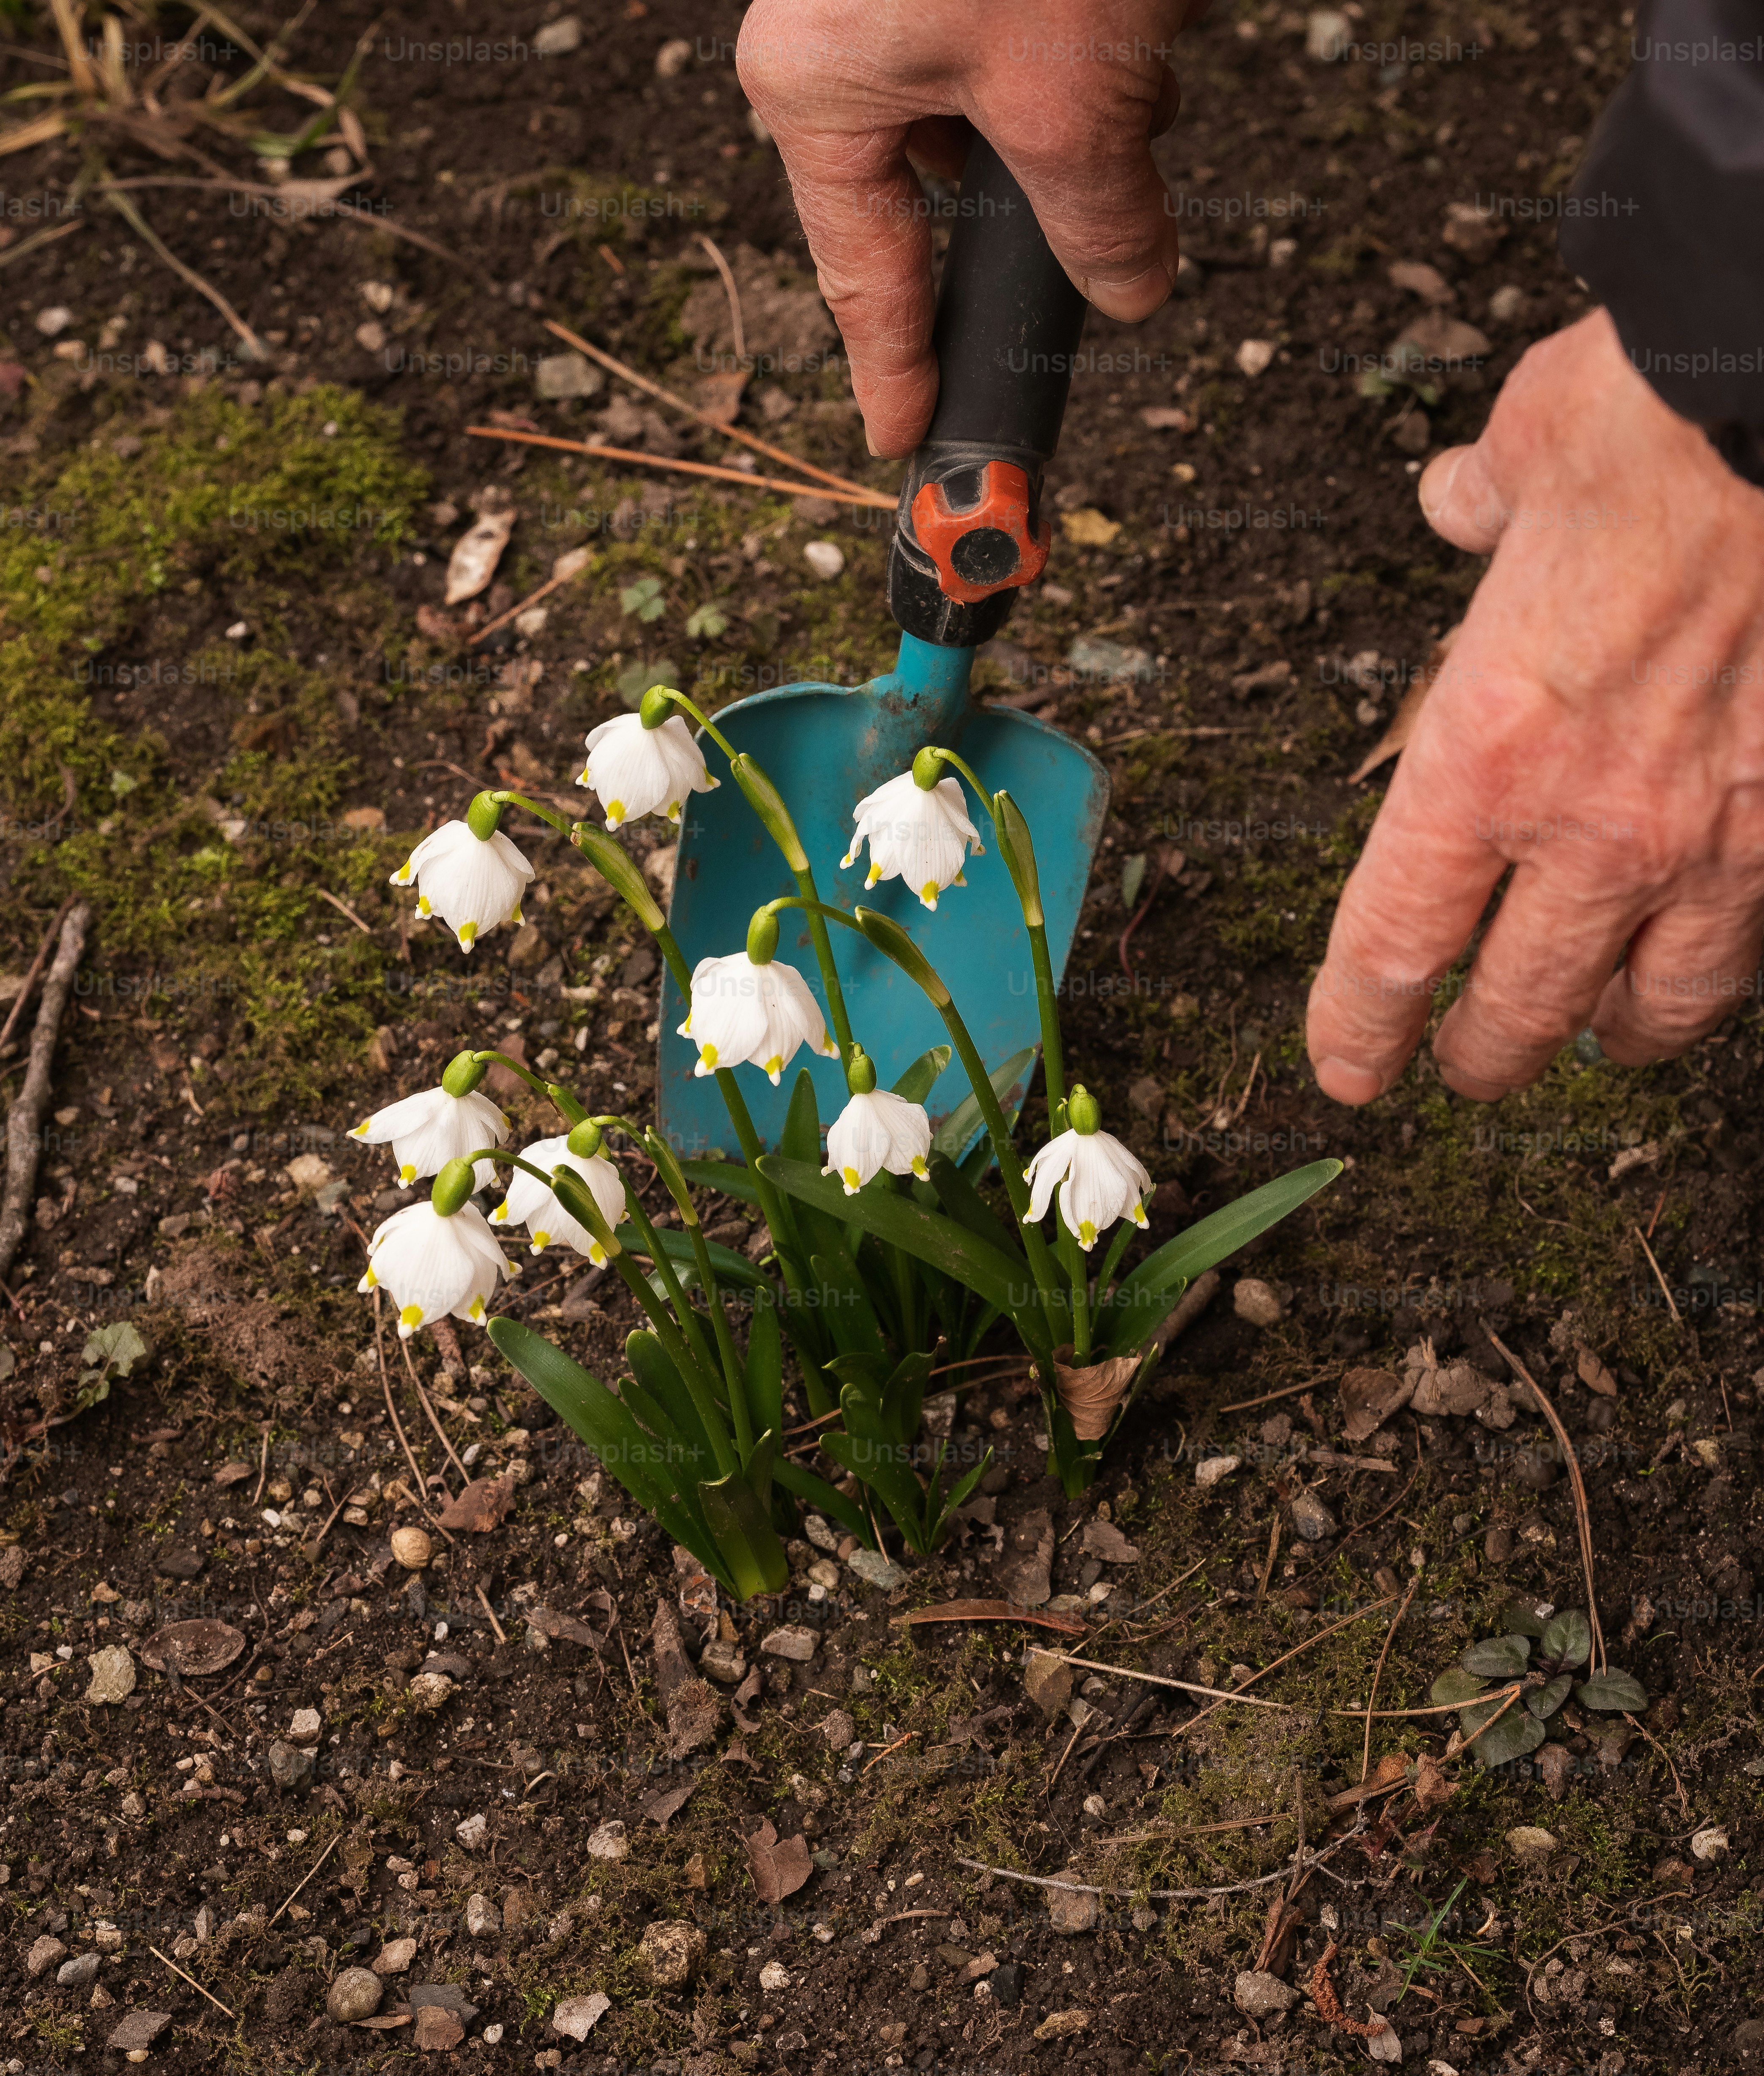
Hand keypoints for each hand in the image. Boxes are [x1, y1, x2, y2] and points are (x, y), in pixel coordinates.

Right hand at [737, 0, 1191, 456]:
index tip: (901, 436)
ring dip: (1082, 110)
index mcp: (818, 89)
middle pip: (941, 192)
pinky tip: (1135, 21)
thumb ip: (1098, 214)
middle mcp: (840, 44)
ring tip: (1136, 82)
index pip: (865, 274)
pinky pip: (1022, 41)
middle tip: (1107, 230)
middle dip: (1040, 201)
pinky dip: (1087, 48)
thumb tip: (1130, 288)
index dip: (892, 370)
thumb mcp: (1071, 95)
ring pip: (999, 111)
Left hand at [1306, 308, 1763, 1103]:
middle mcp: (1596, 822)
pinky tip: (1700, 968)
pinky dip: (1714, 972)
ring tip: (1586, 1039)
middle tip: (1462, 1068)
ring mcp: (1714, 836)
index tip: (1347, 1063)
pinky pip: (1750, 946)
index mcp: (1488, 747)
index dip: (1360, 1022)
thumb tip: (1465, 493)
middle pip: (1517, 1007)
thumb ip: (1489, 495)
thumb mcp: (1535, 444)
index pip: (1394, 939)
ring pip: (1652, 1007)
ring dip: (1606, 1035)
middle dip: (1479, 1057)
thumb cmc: (1670, 412)